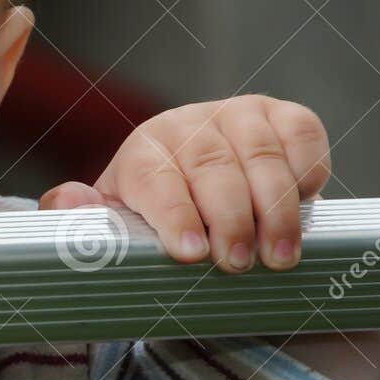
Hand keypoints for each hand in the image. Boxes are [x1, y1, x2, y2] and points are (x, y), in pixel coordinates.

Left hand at [38, 95, 330, 271]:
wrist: (200, 176)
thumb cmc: (157, 207)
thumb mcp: (115, 215)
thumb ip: (83, 214)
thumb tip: (71, 201)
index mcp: (144, 149)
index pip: (156, 179)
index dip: (175, 216)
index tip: (192, 253)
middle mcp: (190, 124)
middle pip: (213, 170)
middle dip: (230, 220)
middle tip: (238, 262)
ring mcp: (239, 116)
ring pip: (262, 158)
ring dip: (276, 209)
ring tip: (279, 255)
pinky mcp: (284, 116)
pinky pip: (302, 135)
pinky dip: (307, 169)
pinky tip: (304, 204)